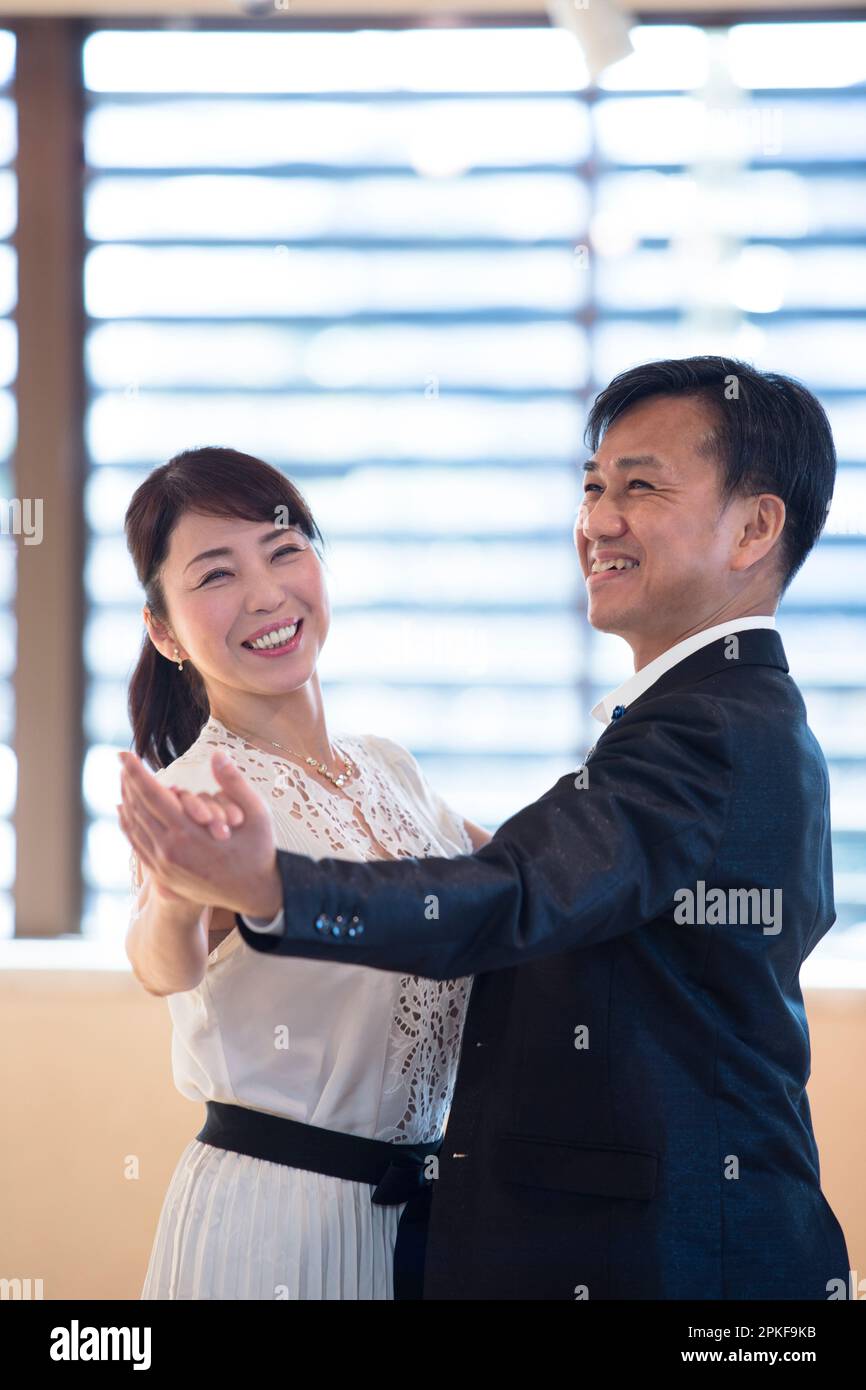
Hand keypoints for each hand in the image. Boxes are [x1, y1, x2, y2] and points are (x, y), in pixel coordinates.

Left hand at [118, 749, 280, 919]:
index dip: (135, 772)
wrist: (255, 894)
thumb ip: (234, 781)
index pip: (151, 794)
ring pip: (133, 828)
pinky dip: (128, 825)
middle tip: (122, 762)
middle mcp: (169, 850)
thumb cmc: (258, 850)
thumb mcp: (256, 813)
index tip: (123, 754)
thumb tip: (217, 753)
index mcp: (188, 832)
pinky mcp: (163, 876)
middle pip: (137, 809)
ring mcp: (163, 866)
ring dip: (126, 801)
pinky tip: (126, 812)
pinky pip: (137, 846)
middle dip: (128, 782)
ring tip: (124, 782)